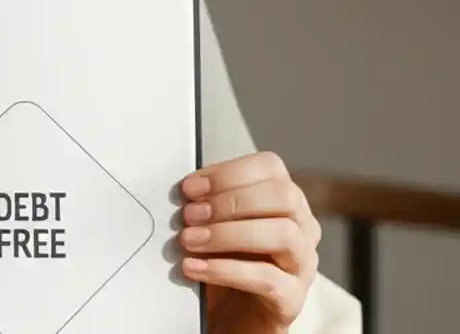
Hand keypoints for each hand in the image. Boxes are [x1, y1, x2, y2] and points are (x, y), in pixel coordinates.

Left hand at [179, 151, 320, 333]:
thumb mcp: (214, 226)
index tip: (190, 187)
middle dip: (230, 202)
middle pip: (283, 196)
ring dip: (229, 234)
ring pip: (283, 234)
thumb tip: (182, 193)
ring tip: (190, 240)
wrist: (231, 317)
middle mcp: (302, 228)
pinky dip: (225, 270)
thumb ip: (205, 205)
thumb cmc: (223, 262)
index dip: (228, 173)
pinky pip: (267, 279)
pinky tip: (194, 268)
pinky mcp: (293, 298)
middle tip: (189, 215)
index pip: (270, 168)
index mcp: (284, 201)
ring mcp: (302, 264)